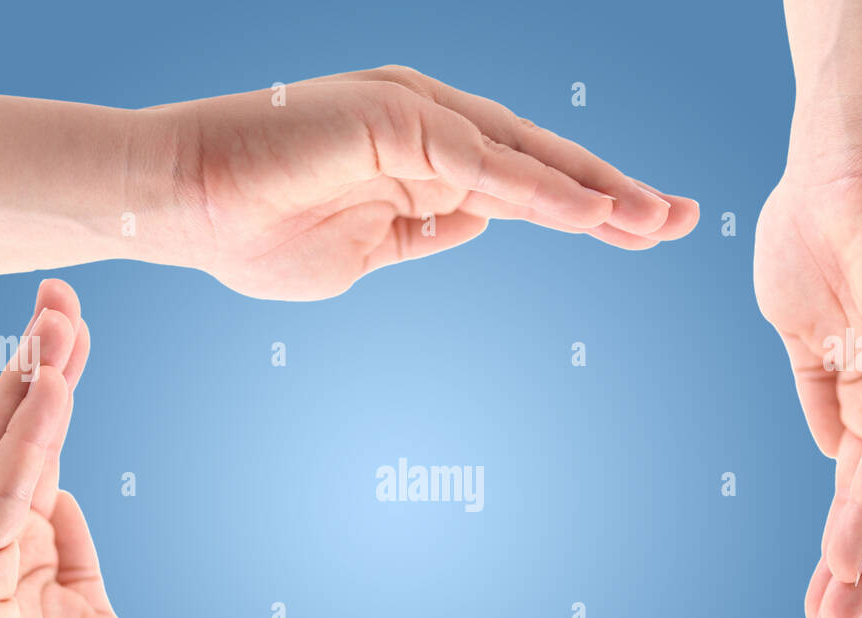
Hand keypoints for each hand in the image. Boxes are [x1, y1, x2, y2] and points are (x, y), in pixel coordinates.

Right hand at [163, 66, 698, 299]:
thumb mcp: (366, 255)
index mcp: (424, 160)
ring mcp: (414, 118)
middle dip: (613, 194)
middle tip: (681, 218)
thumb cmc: (255, 233)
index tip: (641, 231)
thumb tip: (480, 224)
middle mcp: (430, 129)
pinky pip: (486, 163)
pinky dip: (543, 191)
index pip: (523, 186)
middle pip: (540, 164)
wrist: (180, 205)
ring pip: (526, 157)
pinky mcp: (396, 118)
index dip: (583, 208)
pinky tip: (596, 217)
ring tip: (658, 220)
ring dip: (594, 190)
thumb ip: (426, 234)